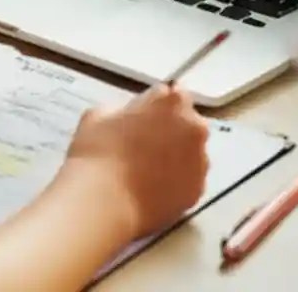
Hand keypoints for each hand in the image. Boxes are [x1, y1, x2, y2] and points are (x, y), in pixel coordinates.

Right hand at [62, 85, 209, 237]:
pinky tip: (152, 189)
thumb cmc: (97, 153)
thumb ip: (122, 110)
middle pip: (187, 123)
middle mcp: (193, 127)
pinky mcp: (198, 190)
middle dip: (170, 130)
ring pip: (191, 153)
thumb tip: (128, 117)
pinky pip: (189, 180)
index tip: (144, 118)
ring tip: (146, 172)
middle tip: (143, 146)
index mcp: (171, 102)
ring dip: (176, 157)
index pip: (172, 95)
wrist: (104, 202)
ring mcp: (200, 161)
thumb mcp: (98, 115)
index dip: (156, 107)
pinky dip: (176, 182)